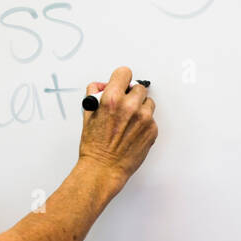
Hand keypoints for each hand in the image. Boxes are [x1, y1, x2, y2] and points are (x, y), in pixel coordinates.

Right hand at [77, 66, 157, 186]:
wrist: (104, 168)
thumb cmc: (94, 146)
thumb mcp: (88, 114)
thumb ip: (95, 94)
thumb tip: (101, 85)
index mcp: (112, 99)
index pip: (124, 73)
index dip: (121, 78)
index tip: (121, 83)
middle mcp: (130, 106)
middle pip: (138, 87)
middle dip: (131, 95)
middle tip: (124, 105)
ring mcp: (144, 118)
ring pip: (148, 102)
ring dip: (140, 108)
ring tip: (128, 121)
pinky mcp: (152, 130)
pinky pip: (151, 118)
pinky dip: (143, 122)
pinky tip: (132, 131)